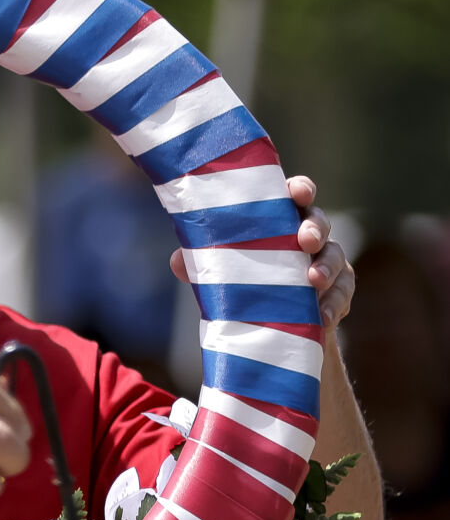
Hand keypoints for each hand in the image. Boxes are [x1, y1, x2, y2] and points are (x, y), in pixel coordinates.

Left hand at [169, 173, 352, 327]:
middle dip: (314, 228)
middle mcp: (306, 235)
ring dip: (326, 267)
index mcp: (279, 222)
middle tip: (306, 240)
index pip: (293, 196)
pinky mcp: (339, 292)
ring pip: (335, 257)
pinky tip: (323, 317)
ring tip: (314, 281)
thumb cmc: (244, 284)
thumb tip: (176, 260)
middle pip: (318, 222)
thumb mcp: (222, 274)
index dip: (299, 189)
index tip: (297, 193)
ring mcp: (328, 262)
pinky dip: (333, 305)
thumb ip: (204, 264)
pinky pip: (342, 294)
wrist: (271, 329)